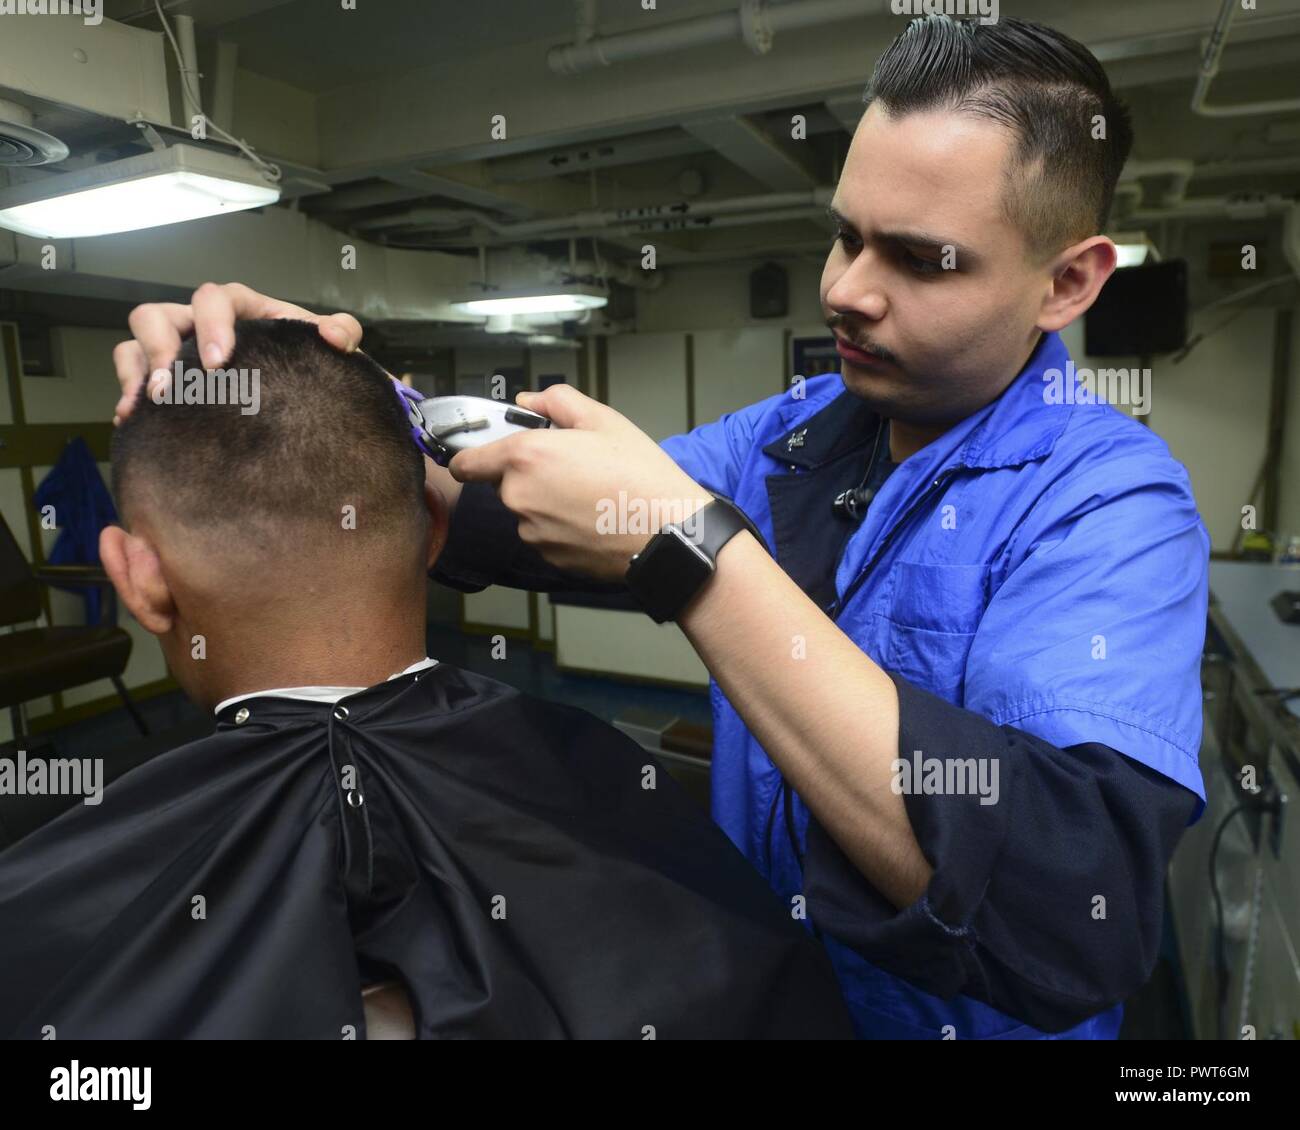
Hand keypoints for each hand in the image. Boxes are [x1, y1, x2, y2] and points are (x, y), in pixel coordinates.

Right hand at [112, 282, 361, 422]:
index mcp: (240, 309)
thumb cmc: (308, 362)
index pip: (213, 298)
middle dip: (159, 348)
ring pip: (133, 344)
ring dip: (136, 372)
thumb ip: (343, 333)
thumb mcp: (330, 346)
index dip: (210, 324)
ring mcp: (176, 351)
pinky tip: (135, 423)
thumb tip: (335, 337)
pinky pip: (130, 377)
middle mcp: (199, 326)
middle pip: (155, 314)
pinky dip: (128, 396)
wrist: (304, 400)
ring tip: (151, 405)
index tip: (218, 363)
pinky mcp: (165, 380)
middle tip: (173, 389)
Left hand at [448, 385, 710, 581]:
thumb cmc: (639, 475)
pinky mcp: (550, 559)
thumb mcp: (603, 421)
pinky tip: (594, 519)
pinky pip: (545, 537)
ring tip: (590, 496)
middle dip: (530, 476)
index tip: (483, 455)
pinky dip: (562, 529)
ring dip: (547, 504)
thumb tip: (528, 402)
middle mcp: (519, 497)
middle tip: (572, 468)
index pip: (466, 463)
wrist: (668, 532)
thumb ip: (556, 402)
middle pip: (505, 485)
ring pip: (527, 512)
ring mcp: (533, 532)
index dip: (471, 457)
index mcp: (525, 457)